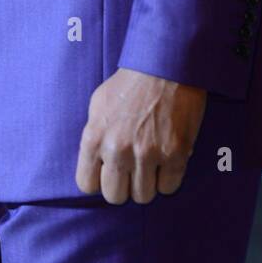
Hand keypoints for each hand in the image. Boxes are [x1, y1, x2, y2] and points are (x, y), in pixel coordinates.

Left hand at [75, 67, 207, 203]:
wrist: (165, 66)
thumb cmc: (130, 84)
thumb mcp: (98, 104)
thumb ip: (94, 136)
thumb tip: (94, 164)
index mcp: (94, 137)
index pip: (86, 184)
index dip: (99, 180)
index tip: (110, 172)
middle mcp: (117, 149)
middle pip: (115, 196)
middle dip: (124, 186)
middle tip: (133, 169)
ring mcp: (147, 154)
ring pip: (143, 196)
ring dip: (148, 182)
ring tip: (152, 161)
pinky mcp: (175, 155)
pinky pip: (169, 188)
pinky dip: (169, 178)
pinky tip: (168, 158)